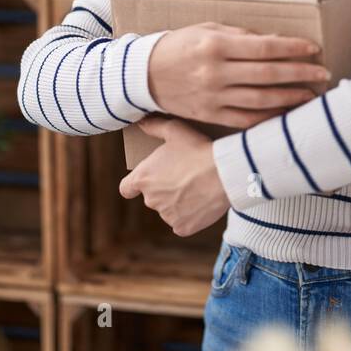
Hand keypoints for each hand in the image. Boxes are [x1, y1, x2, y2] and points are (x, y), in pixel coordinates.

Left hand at [118, 114, 231, 235]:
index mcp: (144, 178)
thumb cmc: (198, 149)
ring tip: (196, 188)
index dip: (133, 186)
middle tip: (183, 177)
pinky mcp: (183, 227)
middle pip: (152, 197)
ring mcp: (167, 215)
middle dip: (164, 189)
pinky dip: (190, 217)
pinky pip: (182, 224)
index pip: (126, 188)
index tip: (141, 184)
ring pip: (169, 210)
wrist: (224, 173)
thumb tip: (141, 123)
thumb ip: (154, 127)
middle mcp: (151, 199)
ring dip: (178, 203)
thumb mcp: (174, 130)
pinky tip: (201, 203)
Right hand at [146, 22, 329, 126]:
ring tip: (311, 96)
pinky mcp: (210, 115)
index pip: (263, 47)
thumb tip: (274, 41)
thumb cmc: (178, 46)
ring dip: (290, 98)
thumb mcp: (206, 29)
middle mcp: (215, 72)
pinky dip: (268, 119)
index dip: (291, 49)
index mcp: (215, 45)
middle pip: (267, 74)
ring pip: (260, 100)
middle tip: (323, 73)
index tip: (312, 49)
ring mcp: (213, 97)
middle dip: (299, 74)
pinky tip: (285, 115)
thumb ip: (240, 36)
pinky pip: (245, 120)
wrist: (143, 76)